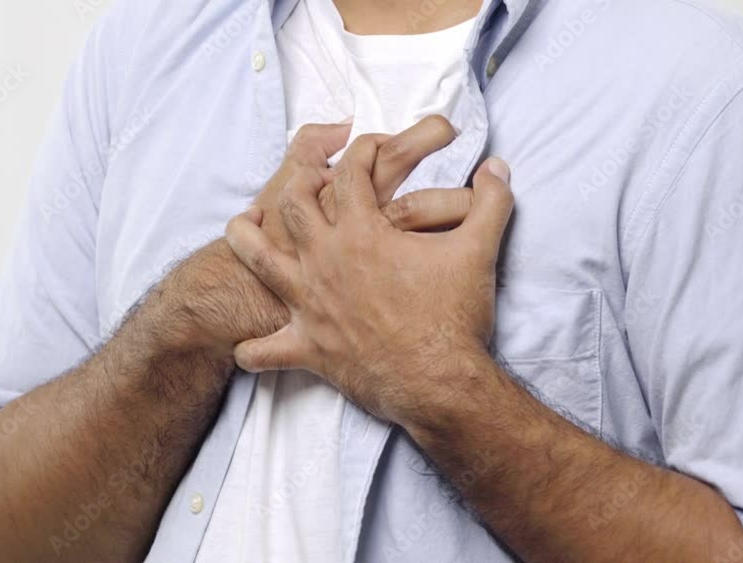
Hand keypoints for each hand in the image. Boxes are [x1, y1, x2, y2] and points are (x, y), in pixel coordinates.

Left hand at [156, 117, 474, 362]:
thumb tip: (500, 166)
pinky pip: (265, 351)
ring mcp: (309, 304)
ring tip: (242, 226)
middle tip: (306, 178)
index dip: (362, 149)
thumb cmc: (454, 317)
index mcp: (363, 232)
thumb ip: (491, 202)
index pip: (353, 171)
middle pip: (293, 205)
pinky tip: (247, 346)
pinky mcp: (308, 348)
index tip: (369, 143)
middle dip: (299, 182)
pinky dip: (254, 349)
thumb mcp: (479, 250)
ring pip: (258, 261)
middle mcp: (325, 261)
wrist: (440, 381)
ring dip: (246, 240)